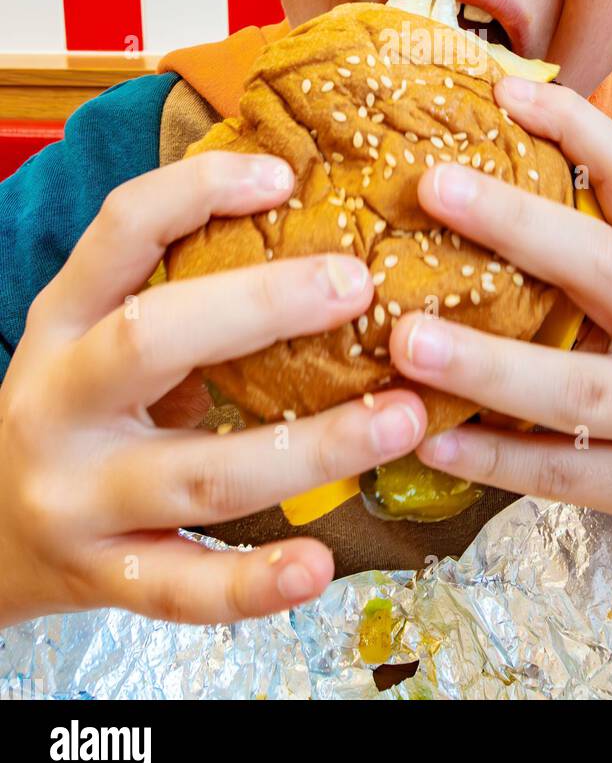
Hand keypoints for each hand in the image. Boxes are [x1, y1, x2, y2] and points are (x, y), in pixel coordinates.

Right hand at [0, 152, 425, 627]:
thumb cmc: (77, 413)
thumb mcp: (96, 336)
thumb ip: (179, 294)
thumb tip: (317, 229)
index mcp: (62, 321)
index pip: (119, 230)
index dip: (196, 190)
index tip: (283, 176)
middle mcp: (58, 401)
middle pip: (151, 339)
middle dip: (260, 307)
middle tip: (358, 286)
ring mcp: (75, 496)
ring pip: (199, 472)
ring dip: (310, 448)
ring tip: (401, 419)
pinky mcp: (101, 576)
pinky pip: (182, 587)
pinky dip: (253, 584)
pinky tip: (318, 565)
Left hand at [389, 75, 611, 568]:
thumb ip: (606, 241)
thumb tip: (488, 175)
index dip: (576, 128)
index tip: (503, 91)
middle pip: (605, 267)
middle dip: (517, 224)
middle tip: (433, 186)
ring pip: (578, 388)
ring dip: (488, 364)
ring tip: (407, 340)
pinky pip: (562, 474)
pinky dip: (493, 459)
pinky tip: (431, 437)